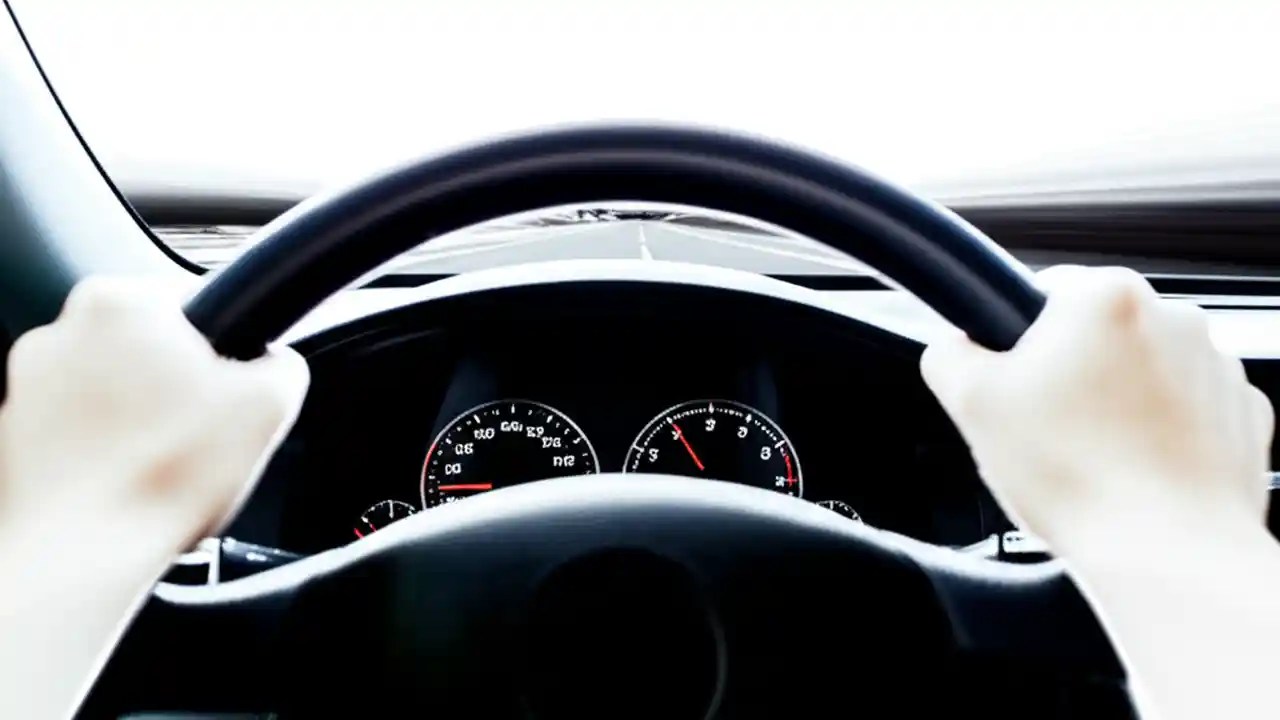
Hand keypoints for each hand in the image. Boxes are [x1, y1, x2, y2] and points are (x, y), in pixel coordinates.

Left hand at [0, 277, 308, 718]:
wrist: (81, 557)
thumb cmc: (165, 475)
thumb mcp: (269, 406)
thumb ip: (284, 365)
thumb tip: (277, 364)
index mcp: (120, 303)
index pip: (192, 304)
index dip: (223, 353)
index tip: (230, 394)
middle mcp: (58, 332)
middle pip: (145, 351)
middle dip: (174, 388)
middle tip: (202, 435)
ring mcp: (22, 386)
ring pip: (107, 394)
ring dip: (137, 423)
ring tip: (163, 469)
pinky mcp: (7, 437)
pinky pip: (72, 436)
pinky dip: (100, 457)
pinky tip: (127, 489)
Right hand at [921, 266, 1272, 559]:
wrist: (1167, 553)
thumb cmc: (1078, 478)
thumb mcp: (971, 404)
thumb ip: (949, 354)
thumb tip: (954, 346)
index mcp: (1105, 297)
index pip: (1041, 291)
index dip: (1016, 342)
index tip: (1014, 385)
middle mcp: (1174, 317)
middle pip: (1096, 333)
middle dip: (1070, 373)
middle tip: (1046, 430)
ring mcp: (1217, 366)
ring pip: (1142, 371)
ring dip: (1116, 403)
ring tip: (1092, 459)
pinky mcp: (1242, 414)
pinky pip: (1186, 411)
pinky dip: (1160, 434)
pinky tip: (1134, 472)